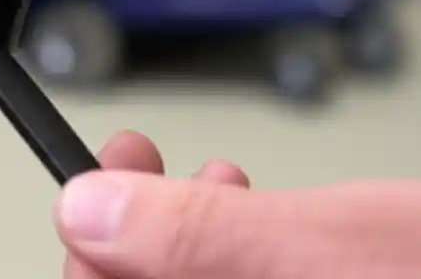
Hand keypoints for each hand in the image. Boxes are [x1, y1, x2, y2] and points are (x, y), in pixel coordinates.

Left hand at [56, 132, 420, 277]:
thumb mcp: (334, 247)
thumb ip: (202, 239)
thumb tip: (89, 213)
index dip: (86, 249)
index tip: (96, 175)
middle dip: (132, 235)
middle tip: (138, 164)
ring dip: (185, 239)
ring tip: (209, 178)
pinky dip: (239, 256)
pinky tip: (257, 212)